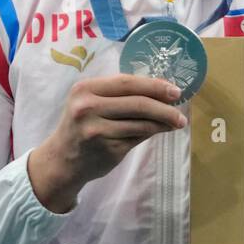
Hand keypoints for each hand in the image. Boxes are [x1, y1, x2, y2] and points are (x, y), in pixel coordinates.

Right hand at [28, 74, 186, 212]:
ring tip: (176, 122)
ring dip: (164, 122)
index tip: (175, 90)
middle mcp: (88, 108)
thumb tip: (162, 91)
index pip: (127, 82)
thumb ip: (119, 95)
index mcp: (85, 89)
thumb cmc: (82, 125)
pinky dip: (153, 133)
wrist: (62, 160)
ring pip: (142, 123)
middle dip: (165, 106)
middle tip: (181, 109)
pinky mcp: (108, 149)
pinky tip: (161, 130)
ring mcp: (97, 130)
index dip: (154, 85)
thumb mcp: (91, 102)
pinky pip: (138, 137)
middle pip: (138, 103)